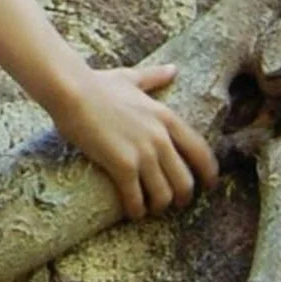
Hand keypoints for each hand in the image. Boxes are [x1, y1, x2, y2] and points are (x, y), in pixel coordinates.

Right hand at [49, 63, 219, 220]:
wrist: (70, 90)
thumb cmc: (97, 83)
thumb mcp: (131, 78)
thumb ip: (154, 76)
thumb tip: (173, 69)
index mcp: (167, 117)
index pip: (202, 153)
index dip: (209, 174)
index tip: (208, 185)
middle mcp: (161, 138)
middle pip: (185, 181)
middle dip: (182, 197)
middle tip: (173, 202)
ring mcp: (143, 153)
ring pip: (164, 194)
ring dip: (158, 206)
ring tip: (150, 208)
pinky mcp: (122, 165)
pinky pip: (136, 198)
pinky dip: (136, 209)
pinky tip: (132, 212)